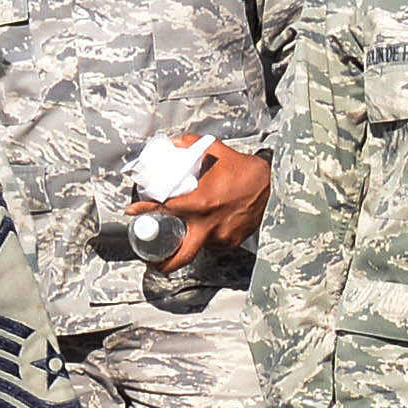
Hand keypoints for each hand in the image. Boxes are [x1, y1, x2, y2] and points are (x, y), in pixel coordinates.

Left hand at [143, 138, 271, 268]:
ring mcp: (222, 237)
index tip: (131, 213)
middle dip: (163, 263)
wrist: (275, 185)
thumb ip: (190, 145)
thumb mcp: (215, 151)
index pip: (165, 211)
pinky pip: (213, 243)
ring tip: (187, 230)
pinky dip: (207, 236)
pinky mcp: (233, 242)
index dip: (145, 212)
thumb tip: (172, 144)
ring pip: (198, 246)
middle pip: (181, 256)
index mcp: (200, 203)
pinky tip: (209, 225)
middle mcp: (209, 225)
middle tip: (153, 258)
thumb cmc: (245, 170)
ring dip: (189, 240)